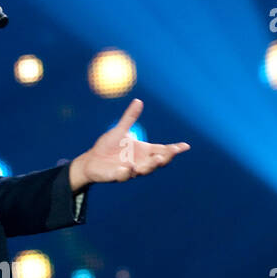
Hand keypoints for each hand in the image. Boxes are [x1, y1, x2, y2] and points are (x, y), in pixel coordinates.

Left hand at [73, 98, 189, 185]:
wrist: (91, 161)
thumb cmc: (107, 146)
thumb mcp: (119, 131)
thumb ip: (129, 118)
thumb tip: (138, 101)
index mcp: (143, 151)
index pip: (162, 150)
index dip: (174, 149)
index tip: (185, 146)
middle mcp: (140, 162)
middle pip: (158, 162)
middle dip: (165, 158)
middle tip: (170, 153)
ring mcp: (130, 170)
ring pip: (144, 170)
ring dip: (150, 166)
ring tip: (156, 160)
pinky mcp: (117, 176)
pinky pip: (123, 176)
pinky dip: (126, 172)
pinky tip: (127, 168)